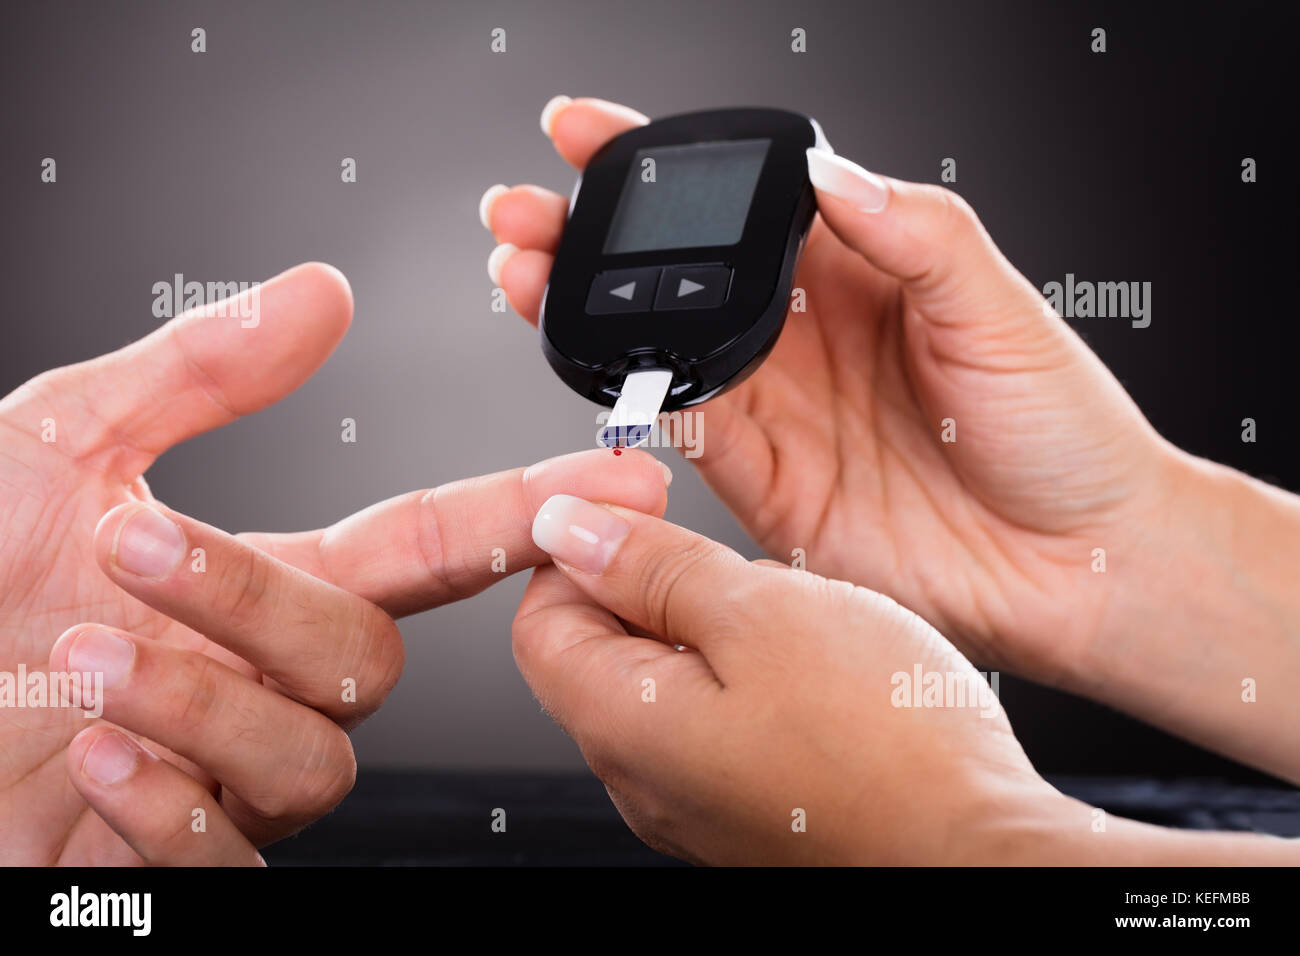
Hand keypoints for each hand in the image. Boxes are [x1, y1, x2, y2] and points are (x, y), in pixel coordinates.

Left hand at [0, 263, 670, 863]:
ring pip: (313, 759)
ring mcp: (217, 779)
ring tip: (85, 655)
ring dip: (200, 700)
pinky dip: (166, 807)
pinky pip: (231, 861)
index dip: (523, 512)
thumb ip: (198, 372)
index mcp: (255, 587)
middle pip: (366, 661)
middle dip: (255, 600)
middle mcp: (256, 684)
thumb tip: (317, 295)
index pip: (430, 550)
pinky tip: (93, 757)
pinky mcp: (165, 864)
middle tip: (132, 545)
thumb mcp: (55, 443)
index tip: (613, 478)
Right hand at [481, 97, 1176, 688]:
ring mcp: (779, 408)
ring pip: (658, 346)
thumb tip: (832, 172)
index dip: (662, 169)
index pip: (741, 203)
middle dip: (589, 238)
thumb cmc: (1062, 432)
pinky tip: (595, 364)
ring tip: (525, 275)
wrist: (1078, 567)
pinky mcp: (765, 482)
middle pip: (676, 273)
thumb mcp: (998, 308)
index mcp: (859, 270)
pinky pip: (684, 432)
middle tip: (525, 212)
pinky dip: (633, 399)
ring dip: (585, 310)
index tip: (587, 134)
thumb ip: (913, 231)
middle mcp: (805, 336)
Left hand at [512, 494, 1299, 864]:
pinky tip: (813, 667)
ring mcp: (696, 801)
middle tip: (738, 564)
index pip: (541, 616)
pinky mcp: (746, 808)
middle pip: (600, 649)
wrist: (977, 849)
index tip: (645, 512)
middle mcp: (644, 778)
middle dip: (653, 585)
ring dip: (711, 629)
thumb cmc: (888, 746)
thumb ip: (653, 570)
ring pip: (666, 681)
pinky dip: (746, 676)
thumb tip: (567, 530)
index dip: (583, 548)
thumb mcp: (761, 614)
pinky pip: (715, 721)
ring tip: (791, 618)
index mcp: (624, 724)